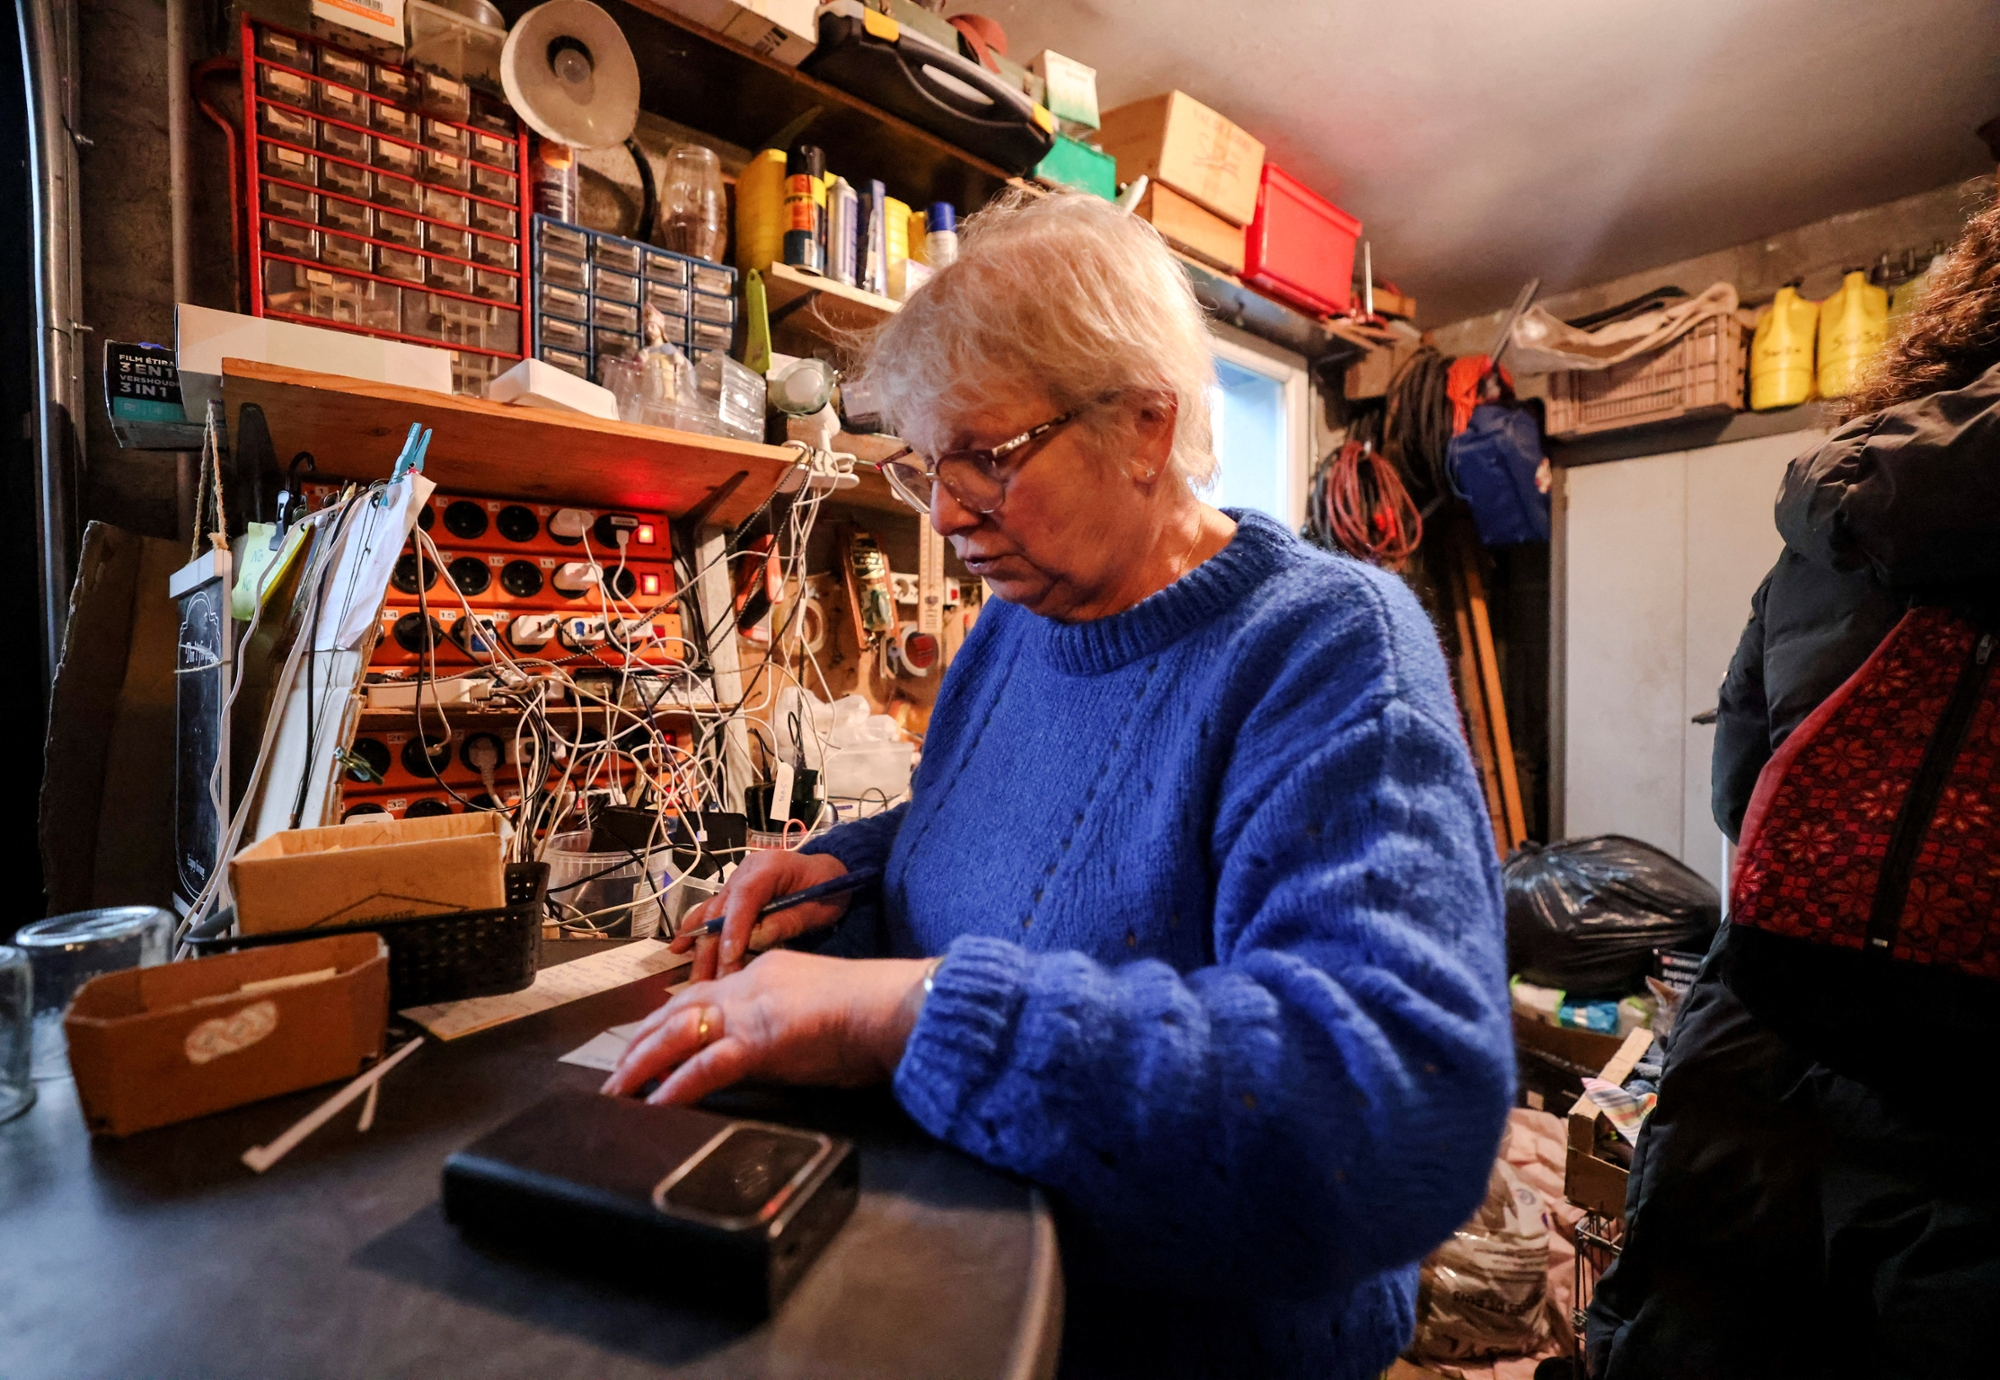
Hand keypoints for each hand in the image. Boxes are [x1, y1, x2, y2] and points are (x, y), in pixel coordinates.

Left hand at [600, 950, 932, 1105]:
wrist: (893, 1008)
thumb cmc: (873, 1012)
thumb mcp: (819, 1004)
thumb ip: (788, 1017)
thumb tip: (777, 1044)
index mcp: (766, 973)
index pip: (707, 991)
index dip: (671, 1015)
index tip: (650, 1034)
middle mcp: (749, 985)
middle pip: (679, 1009)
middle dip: (642, 1039)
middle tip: (617, 1067)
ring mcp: (750, 1012)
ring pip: (678, 1034)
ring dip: (642, 1064)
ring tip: (618, 1090)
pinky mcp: (757, 1043)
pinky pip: (702, 1068)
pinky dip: (674, 1087)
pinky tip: (654, 1104)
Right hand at [669, 848, 851, 980]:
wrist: (830, 874)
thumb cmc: (829, 889)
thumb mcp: (817, 907)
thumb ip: (786, 921)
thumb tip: (755, 940)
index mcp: (769, 868)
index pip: (746, 896)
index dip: (735, 927)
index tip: (730, 957)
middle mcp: (745, 872)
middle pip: (721, 910)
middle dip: (713, 949)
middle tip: (710, 983)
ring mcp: (734, 883)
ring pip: (709, 915)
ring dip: (701, 948)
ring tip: (695, 979)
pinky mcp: (731, 896)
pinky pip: (708, 912)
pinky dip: (693, 931)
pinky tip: (677, 949)